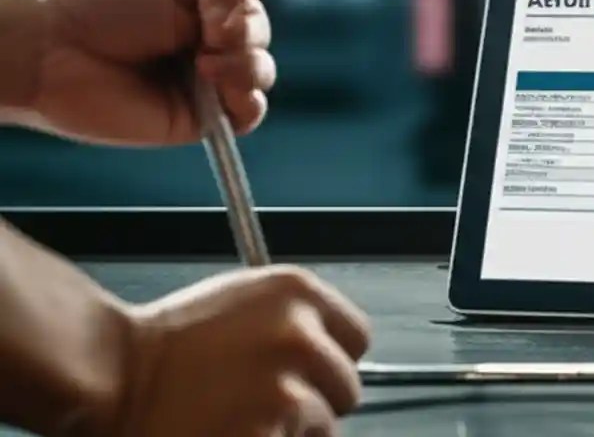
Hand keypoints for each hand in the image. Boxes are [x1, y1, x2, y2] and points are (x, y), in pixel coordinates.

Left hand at [28, 0, 274, 144]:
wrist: (53, 52)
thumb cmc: (98, 5)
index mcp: (201, 7)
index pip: (250, 3)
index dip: (243, 4)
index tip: (214, 7)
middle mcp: (206, 43)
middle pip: (261, 38)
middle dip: (247, 33)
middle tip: (211, 34)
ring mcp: (205, 83)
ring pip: (261, 74)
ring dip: (248, 66)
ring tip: (208, 65)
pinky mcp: (199, 119)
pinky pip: (248, 116)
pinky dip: (248, 102)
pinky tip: (222, 89)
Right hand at [108, 267, 370, 436]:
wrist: (113, 374)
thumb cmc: (166, 343)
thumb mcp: (245, 303)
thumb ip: (295, 321)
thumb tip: (328, 353)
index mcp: (298, 292)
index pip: (358, 337)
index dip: (331, 361)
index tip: (311, 374)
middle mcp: (301, 336)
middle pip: (346, 386)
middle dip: (313, 400)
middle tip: (262, 402)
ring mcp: (288, 389)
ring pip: (325, 426)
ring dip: (291, 430)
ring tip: (240, 417)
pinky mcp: (271, 432)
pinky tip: (235, 429)